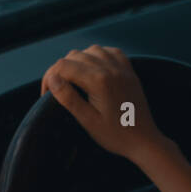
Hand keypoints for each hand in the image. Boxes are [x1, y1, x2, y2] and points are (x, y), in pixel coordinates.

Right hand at [40, 45, 169, 164]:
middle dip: (61, 69)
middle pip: (75, 55)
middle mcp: (111, 69)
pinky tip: (94, 68)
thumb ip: (69, 97)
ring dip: (78, 60)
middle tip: (57, 88)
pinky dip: (98, 55)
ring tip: (73, 79)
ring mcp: (122, 68)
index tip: (46, 94)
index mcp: (99, 81)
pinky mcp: (130, 72)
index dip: (50, 77)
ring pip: (92, 50)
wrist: (144, 141)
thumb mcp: (88, 120)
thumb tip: (52, 78)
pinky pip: (111, 52)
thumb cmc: (115, 135)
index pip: (64, 66)